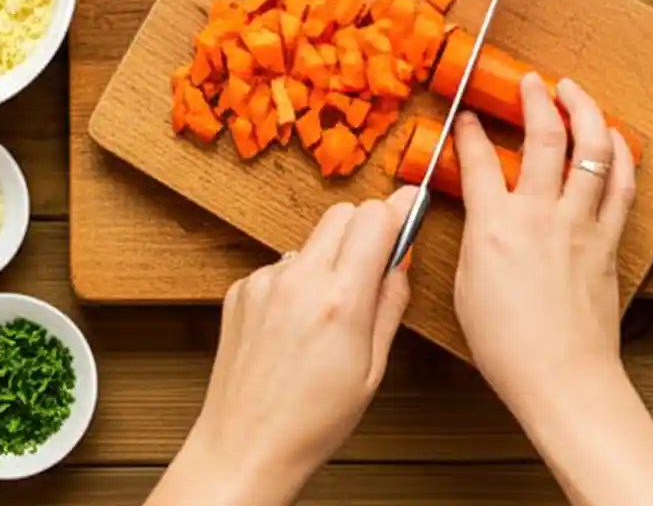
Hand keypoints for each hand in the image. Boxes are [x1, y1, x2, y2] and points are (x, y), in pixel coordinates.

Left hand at [146, 189, 414, 505]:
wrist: (246, 445)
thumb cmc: (312, 421)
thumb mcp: (374, 368)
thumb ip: (391, 304)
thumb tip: (400, 263)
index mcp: (341, 301)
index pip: (375, 218)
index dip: (398, 211)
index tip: (411, 206)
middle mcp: (299, 282)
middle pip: (342, 213)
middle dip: (365, 227)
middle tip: (375, 262)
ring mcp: (265, 283)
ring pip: (312, 240)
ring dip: (330, 257)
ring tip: (331, 310)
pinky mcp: (241, 290)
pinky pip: (282, 265)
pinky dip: (297, 281)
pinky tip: (297, 324)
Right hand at [452, 73, 636, 405]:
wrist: (561, 376)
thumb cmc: (509, 346)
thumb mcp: (466, 286)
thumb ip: (474, 238)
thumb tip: (478, 214)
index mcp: (494, 227)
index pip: (476, 160)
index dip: (469, 132)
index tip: (466, 117)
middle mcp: (540, 215)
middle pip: (543, 135)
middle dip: (536, 98)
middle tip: (531, 81)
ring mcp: (580, 224)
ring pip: (591, 149)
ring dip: (585, 110)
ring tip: (576, 92)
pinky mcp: (609, 240)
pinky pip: (620, 185)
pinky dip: (618, 155)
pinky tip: (612, 140)